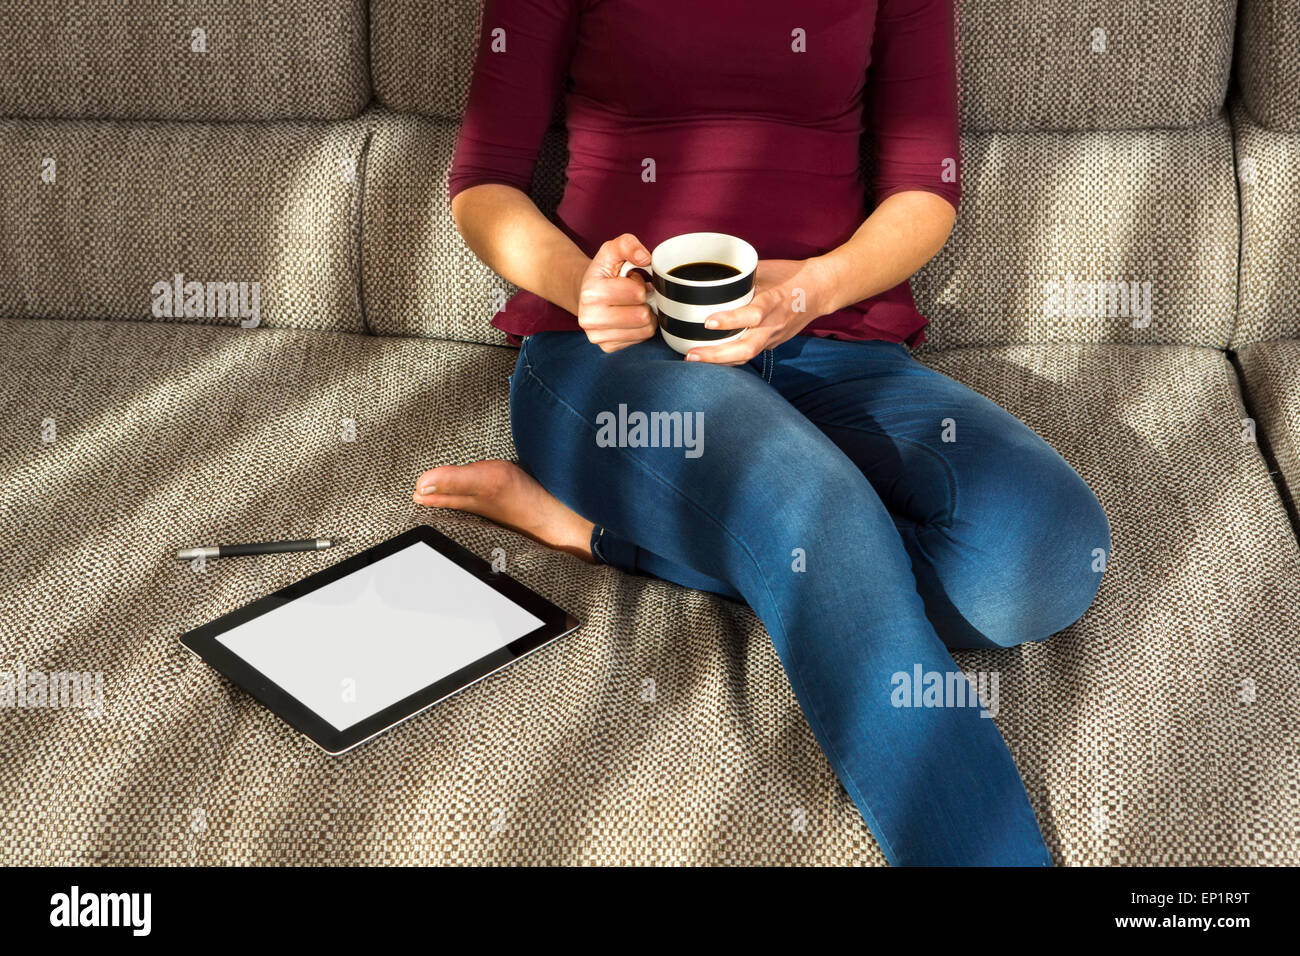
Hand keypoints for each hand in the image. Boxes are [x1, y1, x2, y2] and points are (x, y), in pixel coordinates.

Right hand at [576, 233, 656, 352]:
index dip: (640, 283)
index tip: (630, 280)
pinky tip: (629, 318)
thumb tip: (645, 258)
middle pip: (642, 316)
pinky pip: (640, 340)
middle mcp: (590, 318)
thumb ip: (628, 244)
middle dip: (644, 302)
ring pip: (645, 330)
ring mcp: (597, 336)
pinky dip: (640, 328)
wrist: (585, 295)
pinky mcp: (607, 347)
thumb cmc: (603, 273)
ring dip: (646, 315)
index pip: (637, 293)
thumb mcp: (612, 251)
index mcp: (591, 293)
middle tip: (634, 295)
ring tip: (633, 306)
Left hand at [684, 258, 832, 364]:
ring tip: (693, 359)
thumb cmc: (790, 276)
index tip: (708, 321)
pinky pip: (747, 354)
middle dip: (717, 355)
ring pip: (746, 356)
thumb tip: (707, 278)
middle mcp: (774, 324)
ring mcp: (773, 337)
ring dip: (719, 361)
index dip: (730, 320)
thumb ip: (739, 278)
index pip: (752, 315)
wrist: (820, 290)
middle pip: (746, 348)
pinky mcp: (771, 344)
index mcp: (774, 301)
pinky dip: (728, 358)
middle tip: (692, 355)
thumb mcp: (764, 270)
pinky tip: (709, 359)